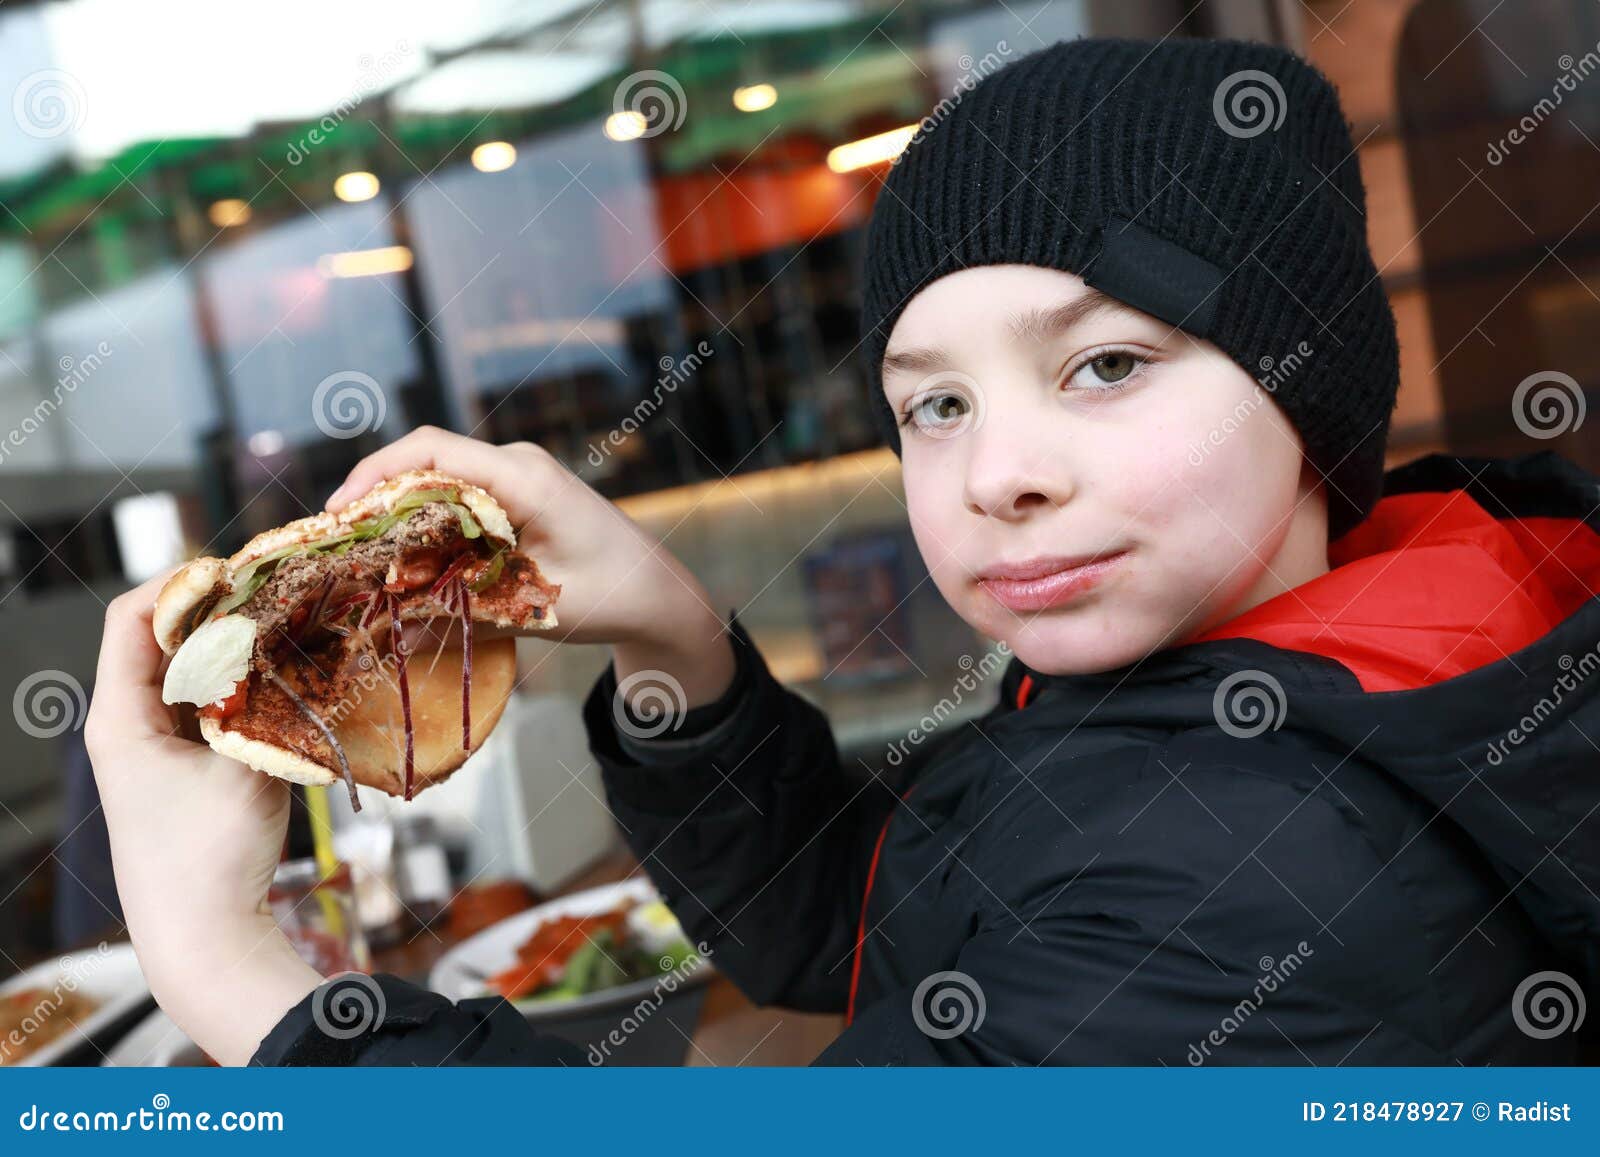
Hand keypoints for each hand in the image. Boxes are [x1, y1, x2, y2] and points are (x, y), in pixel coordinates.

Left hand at [85, 569, 320, 1065]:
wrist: (202, 937)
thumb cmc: (211, 858)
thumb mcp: (246, 764)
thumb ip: (261, 697)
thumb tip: (287, 639)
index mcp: (119, 719)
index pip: (131, 619)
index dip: (181, 584)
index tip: (239, 574)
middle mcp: (125, 726)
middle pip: (157, 639)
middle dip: (212, 610)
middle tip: (273, 597)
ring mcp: (150, 749)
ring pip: (182, 672)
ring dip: (226, 648)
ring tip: (281, 633)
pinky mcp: (177, 770)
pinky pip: (199, 705)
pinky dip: (232, 685)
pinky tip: (276, 683)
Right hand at [324, 426, 734, 707]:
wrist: (659, 593)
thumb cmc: (612, 595)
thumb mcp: (535, 610)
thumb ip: (464, 618)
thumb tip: (392, 639)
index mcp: (525, 478)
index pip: (433, 451)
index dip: (376, 474)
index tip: (338, 513)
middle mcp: (517, 464)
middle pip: (427, 461)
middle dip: (375, 497)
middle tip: (335, 544)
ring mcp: (518, 476)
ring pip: (439, 478)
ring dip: (399, 512)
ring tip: (361, 555)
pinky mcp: (517, 495)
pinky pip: (459, 494)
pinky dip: (427, 521)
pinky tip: (406, 558)